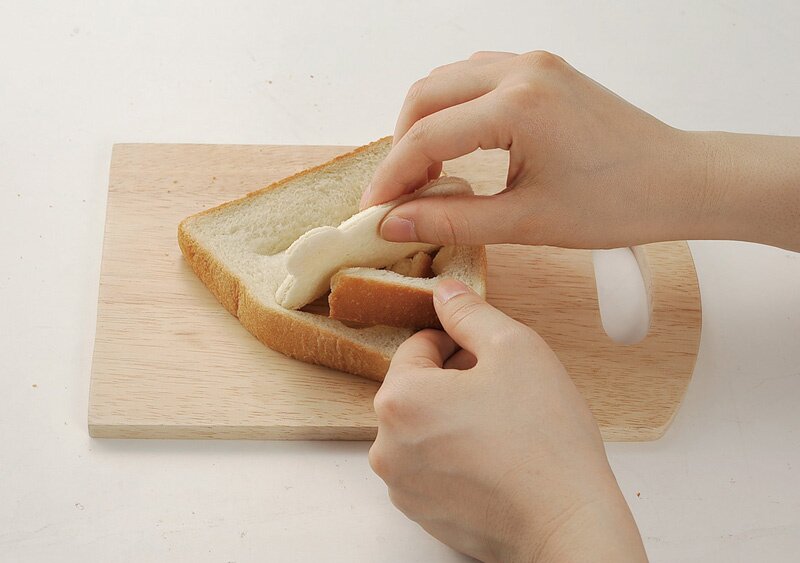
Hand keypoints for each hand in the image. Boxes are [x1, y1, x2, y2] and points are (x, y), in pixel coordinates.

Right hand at [361, 50, 710, 248]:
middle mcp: (522, 70)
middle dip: (401, 146)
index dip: (392, 177)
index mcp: (518, 105)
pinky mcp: (543, 70)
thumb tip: (395, 223)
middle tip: (398, 195)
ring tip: (425, 176)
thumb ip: (452, 221)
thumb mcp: (526, 221)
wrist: (680, 181)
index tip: (374, 210)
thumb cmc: (619, 203)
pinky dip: (453, 110)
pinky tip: (456, 147)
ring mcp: (534, 64)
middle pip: (426, 96)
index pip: (427, 137)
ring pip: (447, 81)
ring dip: (425, 124)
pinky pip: (477, 78)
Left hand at [369, 279, 647, 561]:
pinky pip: (433, 466)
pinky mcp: (423, 514)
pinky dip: (457, 455)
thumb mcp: (514, 348)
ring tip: (504, 426)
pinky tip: (498, 458)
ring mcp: (403, 486)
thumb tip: (444, 292)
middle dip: (455, 380)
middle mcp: (386, 447)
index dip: (458, 341)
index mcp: (398, 399)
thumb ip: (470, 313)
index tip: (489, 353)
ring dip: (455, 417)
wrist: (568, 524)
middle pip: (417, 389)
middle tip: (504, 388)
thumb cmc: (544, 438)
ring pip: (425, 428)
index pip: (419, 346)